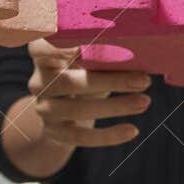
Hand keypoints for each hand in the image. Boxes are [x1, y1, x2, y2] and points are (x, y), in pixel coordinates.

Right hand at [25, 39, 151, 149]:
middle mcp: (38, 81)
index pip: (39, 48)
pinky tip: (132, 131)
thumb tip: (141, 53)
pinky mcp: (54, 132)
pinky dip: (108, 135)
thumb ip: (103, 54)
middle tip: (144, 80)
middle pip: (68, 82)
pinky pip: (80, 136)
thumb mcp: (89, 61)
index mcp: (44, 56)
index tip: (81, 47)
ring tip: (145, 102)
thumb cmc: (84, 73)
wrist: (67, 110)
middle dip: (110, 81)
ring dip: (115, 107)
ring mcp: (44, 108)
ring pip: (76, 110)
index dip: (56, 49)